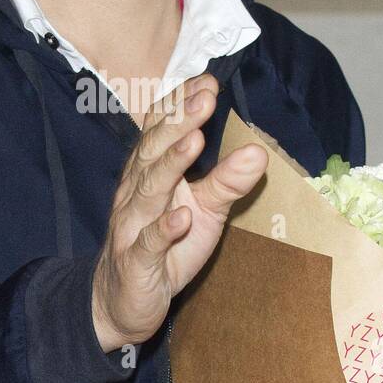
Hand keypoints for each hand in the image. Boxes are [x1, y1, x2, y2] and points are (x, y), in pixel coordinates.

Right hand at [91, 71, 267, 350]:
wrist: (123, 301)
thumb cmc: (165, 246)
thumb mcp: (203, 210)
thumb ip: (227, 181)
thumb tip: (259, 151)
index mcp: (149, 173)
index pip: (160, 130)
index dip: (181, 105)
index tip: (208, 81)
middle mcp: (136, 192)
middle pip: (154, 151)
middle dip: (179, 122)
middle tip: (205, 97)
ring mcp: (132, 225)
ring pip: (149, 189)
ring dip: (172, 163)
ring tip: (195, 139)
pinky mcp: (136, 261)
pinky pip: (148, 242)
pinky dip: (163, 228)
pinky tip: (181, 216)